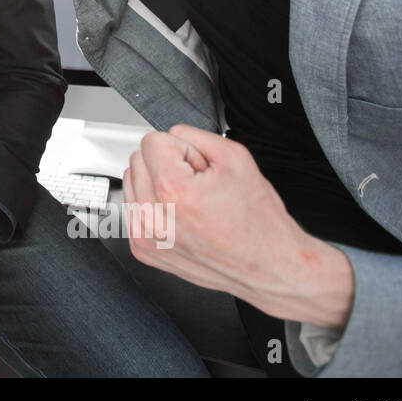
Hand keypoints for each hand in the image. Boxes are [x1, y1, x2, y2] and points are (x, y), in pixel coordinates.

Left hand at [124, 124, 353, 329]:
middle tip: (198, 184)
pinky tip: (182, 216)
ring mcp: (145, 237)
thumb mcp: (236, 158)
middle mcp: (153, 217)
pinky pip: (135, 208)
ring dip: (157, 184)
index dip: (182, 148)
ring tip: (191, 201)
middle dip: (167, 164)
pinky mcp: (142, 249)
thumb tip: (172, 134)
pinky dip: (154, 206)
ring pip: (133, 182)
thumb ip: (195, 135)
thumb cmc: (258, 222)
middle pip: (138, 159)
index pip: (151, 141)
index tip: (198, 166)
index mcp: (173, 191)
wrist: (268, 266)